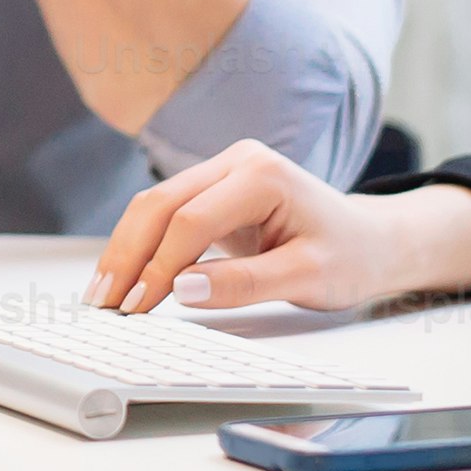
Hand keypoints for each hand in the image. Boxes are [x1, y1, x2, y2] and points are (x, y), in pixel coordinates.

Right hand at [91, 137, 470, 315]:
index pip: (191, 220)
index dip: (158, 266)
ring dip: (124, 250)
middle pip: (160, 204)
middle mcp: (236, 162)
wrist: (369, 241)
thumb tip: (182, 289)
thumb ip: (246, 283)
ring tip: (101, 295)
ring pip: (153, 206)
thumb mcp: (308, 277)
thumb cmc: (348, 256)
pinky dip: (140, 247)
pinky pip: (164, 215)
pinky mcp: (212, 191)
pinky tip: (122, 278)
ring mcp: (221, 172)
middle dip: (126, 255)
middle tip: (102, 303)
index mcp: (262, 174)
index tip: (137, 308)